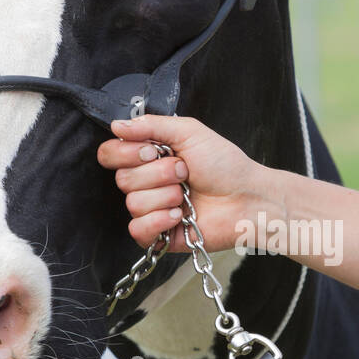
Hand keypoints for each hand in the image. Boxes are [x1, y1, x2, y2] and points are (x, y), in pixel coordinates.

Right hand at [97, 114, 275, 251]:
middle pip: (122, 179)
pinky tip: (179, 216)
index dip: (126, 153)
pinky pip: (138, 230)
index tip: (153, 151)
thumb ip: (151, 124)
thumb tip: (117, 124)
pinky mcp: (159, 234)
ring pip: (132, 203)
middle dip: (158, 174)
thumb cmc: (226, 166)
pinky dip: (159, 221)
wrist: (248, 198)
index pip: (111, 154)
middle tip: (183, 172)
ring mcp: (153, 209)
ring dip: (166, 196)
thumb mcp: (190, 132)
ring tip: (187, 195)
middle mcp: (148, 183)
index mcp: (150, 157)